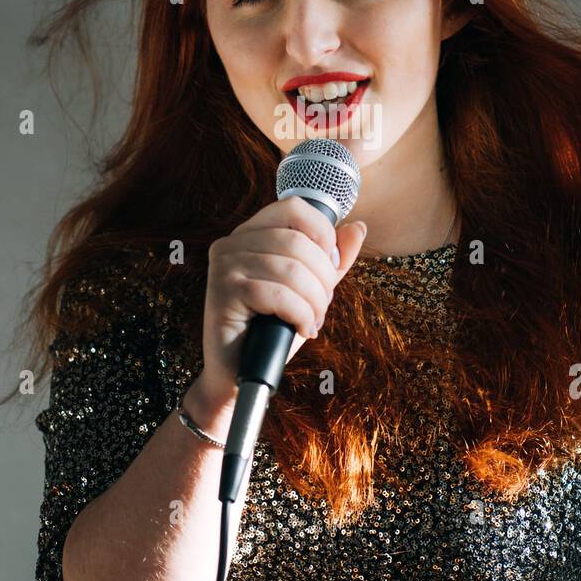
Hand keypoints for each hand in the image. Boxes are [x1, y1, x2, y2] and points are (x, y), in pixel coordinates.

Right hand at [197, 197, 367, 415]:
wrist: (240, 373)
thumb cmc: (273, 329)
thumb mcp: (309, 290)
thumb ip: (332, 259)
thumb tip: (358, 227)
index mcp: (251, 233)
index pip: (295, 207)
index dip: (323, 233)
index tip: (331, 265)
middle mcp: (232, 243)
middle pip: (298, 242)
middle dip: (322, 279)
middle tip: (322, 306)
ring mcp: (224, 266)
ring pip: (291, 269)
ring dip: (314, 301)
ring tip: (312, 320)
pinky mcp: (223, 292)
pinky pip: (279, 294)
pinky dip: (300, 315)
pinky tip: (301, 328)